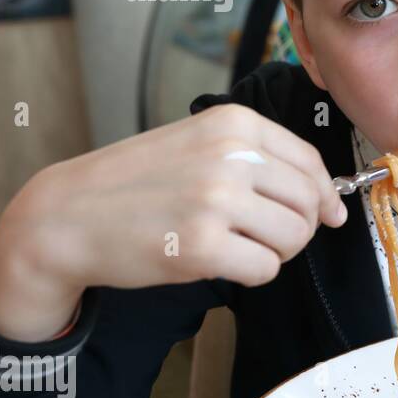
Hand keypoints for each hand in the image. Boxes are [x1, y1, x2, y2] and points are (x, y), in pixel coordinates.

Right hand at [0, 104, 347, 341]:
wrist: (67, 215)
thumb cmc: (137, 183)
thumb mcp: (199, 144)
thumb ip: (261, 162)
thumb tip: (330, 204)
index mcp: (234, 124)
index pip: (309, 162)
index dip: (324, 195)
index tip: (328, 214)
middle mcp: (231, 156)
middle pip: (308, 204)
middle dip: (298, 228)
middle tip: (263, 236)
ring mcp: (217, 201)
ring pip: (294, 238)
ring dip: (274, 251)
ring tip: (237, 245)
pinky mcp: (202, 246)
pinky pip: (265, 269)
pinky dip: (251, 273)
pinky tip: (219, 261)